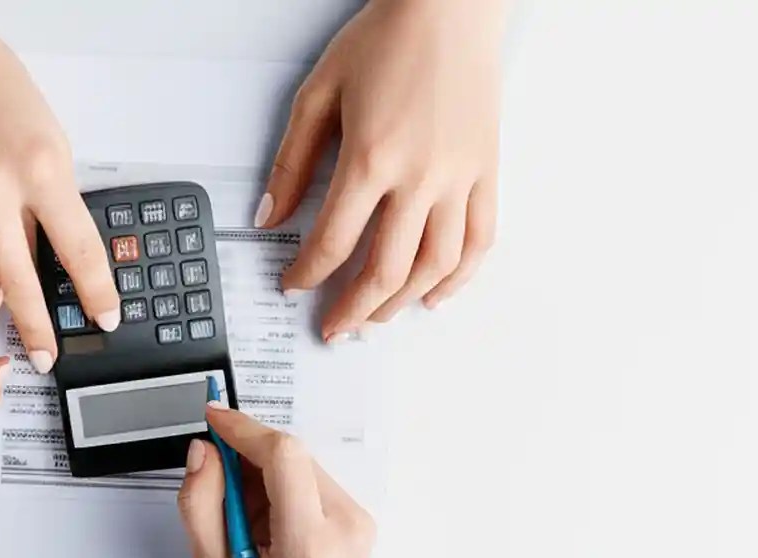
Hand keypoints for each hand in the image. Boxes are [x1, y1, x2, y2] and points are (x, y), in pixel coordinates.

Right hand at [178, 405, 408, 557]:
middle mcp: (344, 527)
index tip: (213, 418)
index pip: (282, 456)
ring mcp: (358, 521)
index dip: (243, 428)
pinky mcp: (359, 518)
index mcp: (309, 546)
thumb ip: (200, 507)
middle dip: (246, 458)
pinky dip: (281, 489)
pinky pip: (311, 480)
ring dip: (263, 476)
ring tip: (246, 525)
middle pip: (290, 456)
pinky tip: (268, 526)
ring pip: (299, 464)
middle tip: (219, 491)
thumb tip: (203, 453)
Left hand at [259, 0, 505, 339]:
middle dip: (352, 309)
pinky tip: (436, 295)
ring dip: (401, 303)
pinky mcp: (487, 171)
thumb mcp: (319, 94)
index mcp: (372, 158)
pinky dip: (459, 278)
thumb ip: (292, 160)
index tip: (294, 285)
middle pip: (385, 270)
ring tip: (376, 317)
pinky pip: (479, 240)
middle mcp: (421, 176)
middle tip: (333, 326)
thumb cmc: (387, 39)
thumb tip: (271, 215)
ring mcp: (460, 177)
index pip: (333, 242)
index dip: (308, 275)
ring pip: (435, 266)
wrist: (448, 5)